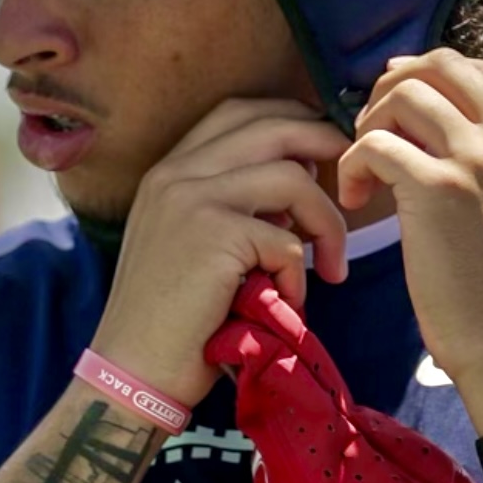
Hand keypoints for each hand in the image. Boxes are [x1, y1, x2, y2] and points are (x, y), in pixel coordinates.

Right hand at [91, 98, 350, 409]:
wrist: (132, 370)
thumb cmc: (172, 319)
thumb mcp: (194, 245)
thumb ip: (233, 205)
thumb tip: (298, 179)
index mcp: (168, 171)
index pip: (237, 112)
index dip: (289, 119)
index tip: (321, 150)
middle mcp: (176, 173)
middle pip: (271, 126)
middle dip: (324, 145)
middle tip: (351, 185)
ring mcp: (192, 200)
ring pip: (292, 179)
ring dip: (326, 224)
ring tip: (332, 267)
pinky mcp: (213, 236)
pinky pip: (287, 241)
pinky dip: (299, 276)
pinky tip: (287, 304)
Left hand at [338, 52, 482, 430]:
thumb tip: (457, 124)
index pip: (480, 71)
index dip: (430, 77)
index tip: (400, 106)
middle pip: (440, 66)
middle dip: (394, 87)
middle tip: (373, 127)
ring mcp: (478, 158)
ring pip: (403, 95)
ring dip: (370, 125)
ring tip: (364, 171)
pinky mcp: (438, 188)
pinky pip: (375, 142)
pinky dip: (353, 165)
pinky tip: (355, 200)